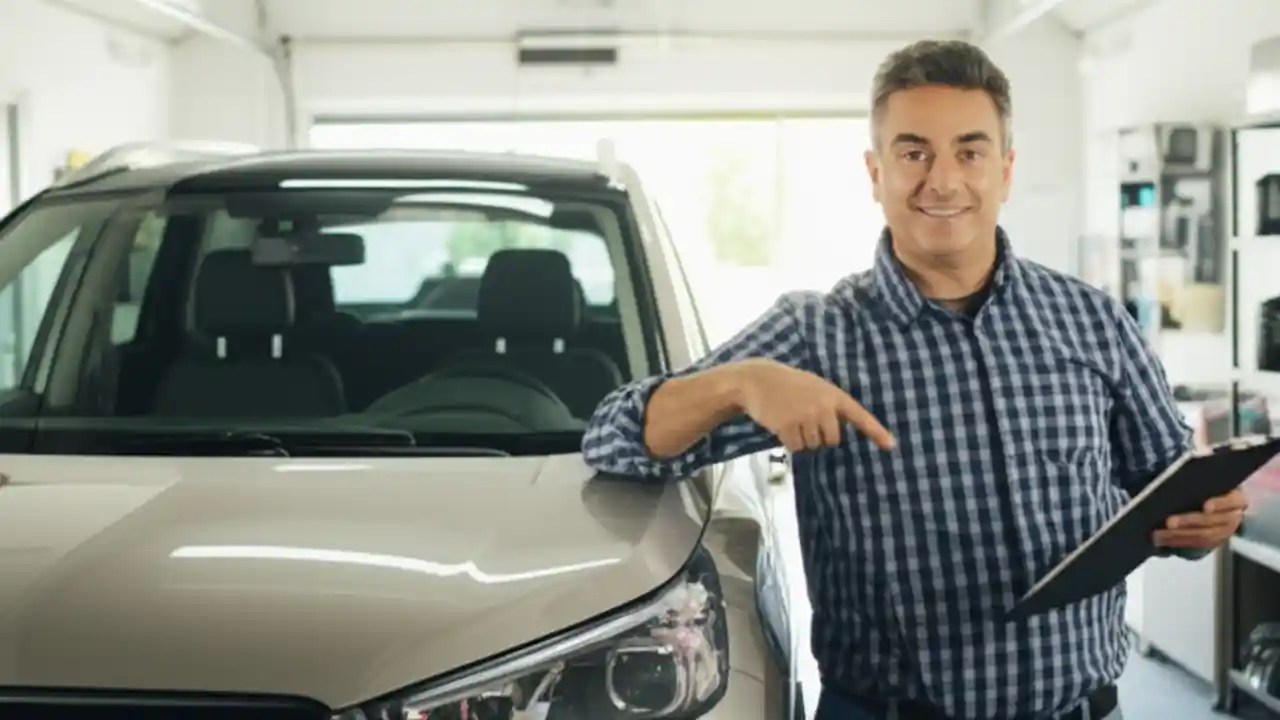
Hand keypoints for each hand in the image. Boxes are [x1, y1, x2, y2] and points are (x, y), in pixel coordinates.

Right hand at [733, 358, 895, 451]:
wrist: (758, 379)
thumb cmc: (790, 385)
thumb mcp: (816, 388)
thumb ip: (830, 406)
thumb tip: (836, 436)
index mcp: (834, 395)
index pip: (860, 416)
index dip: (876, 432)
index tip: (891, 446)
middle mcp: (823, 406)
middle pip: (832, 440)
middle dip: (819, 437)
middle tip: (804, 420)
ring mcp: (805, 415)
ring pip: (812, 445)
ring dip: (801, 439)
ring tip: (790, 418)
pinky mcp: (788, 425)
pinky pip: (795, 447)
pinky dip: (788, 441)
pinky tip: (781, 425)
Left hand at [1152, 488, 1248, 549]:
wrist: (1220, 501)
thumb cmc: (1211, 487)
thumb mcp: (1209, 480)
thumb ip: (1200, 481)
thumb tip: (1179, 478)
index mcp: (1237, 498)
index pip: (1232, 500)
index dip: (1220, 504)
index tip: (1206, 507)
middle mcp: (1235, 517)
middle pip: (1213, 521)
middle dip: (1189, 522)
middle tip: (1169, 522)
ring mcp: (1226, 532)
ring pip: (1204, 536)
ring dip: (1180, 536)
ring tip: (1159, 534)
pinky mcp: (1216, 542)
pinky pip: (1198, 545)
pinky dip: (1180, 542)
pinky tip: (1164, 541)